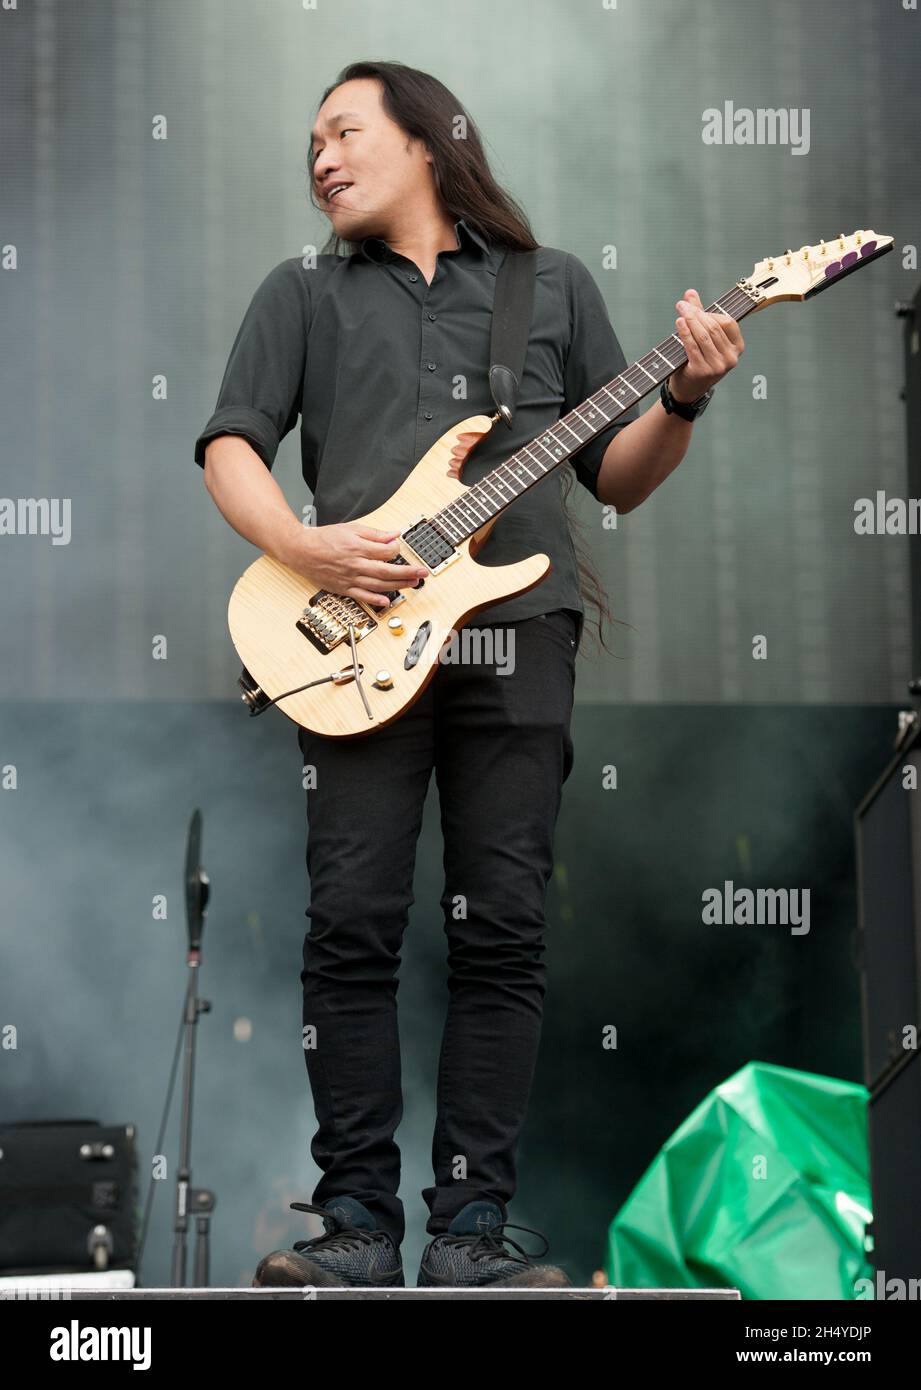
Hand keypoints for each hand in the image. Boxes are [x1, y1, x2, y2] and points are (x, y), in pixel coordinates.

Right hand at [296, 523, 427, 608]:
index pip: (385, 552)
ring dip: (398, 586)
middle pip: (386, 571)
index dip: (397, 551)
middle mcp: (355, 565)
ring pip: (378, 585)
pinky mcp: (343, 588)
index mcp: (357, 548)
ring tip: (413, 584)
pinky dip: (375, 600)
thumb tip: (394, 535)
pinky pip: (362, 596)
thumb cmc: (323, 538)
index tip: (399, 549)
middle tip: (422, 573)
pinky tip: (387, 601)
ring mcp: (349, 578)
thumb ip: (374, 534)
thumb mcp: (351, 529)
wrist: (301, 550)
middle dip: (407, 572)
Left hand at [669, 288, 744, 402]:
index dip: (710, 312)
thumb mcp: (703, 339)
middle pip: (713, 327)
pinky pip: (693, 346)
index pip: (728, 322)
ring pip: (704, 335)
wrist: (688, 390)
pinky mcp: (703, 371)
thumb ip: (699, 315)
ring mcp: (718, 366)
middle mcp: (731, 358)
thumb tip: (690, 292)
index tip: (693, 307)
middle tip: (682, 305)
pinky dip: (685, 332)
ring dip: (690, 320)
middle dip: (696, 313)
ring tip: (680, 310)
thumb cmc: (697, 361)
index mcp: (737, 347)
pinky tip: (679, 323)